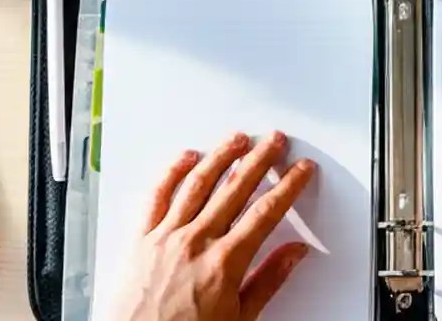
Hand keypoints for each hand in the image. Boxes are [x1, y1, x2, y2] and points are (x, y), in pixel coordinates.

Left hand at [110, 130, 316, 320]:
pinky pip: (157, 195)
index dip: (288, 187)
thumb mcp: (240, 319)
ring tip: (238, 139)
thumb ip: (268, 281)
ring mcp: (166, 236)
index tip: (300, 171)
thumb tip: (294, 254)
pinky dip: (172, 172)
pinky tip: (186, 157)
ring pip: (198, 183)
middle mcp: (196, 242)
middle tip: (276, 141)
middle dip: (261, 160)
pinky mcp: (140, 238)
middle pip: (236, 188)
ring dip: (221, 156)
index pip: (266, 212)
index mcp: (225, 262)